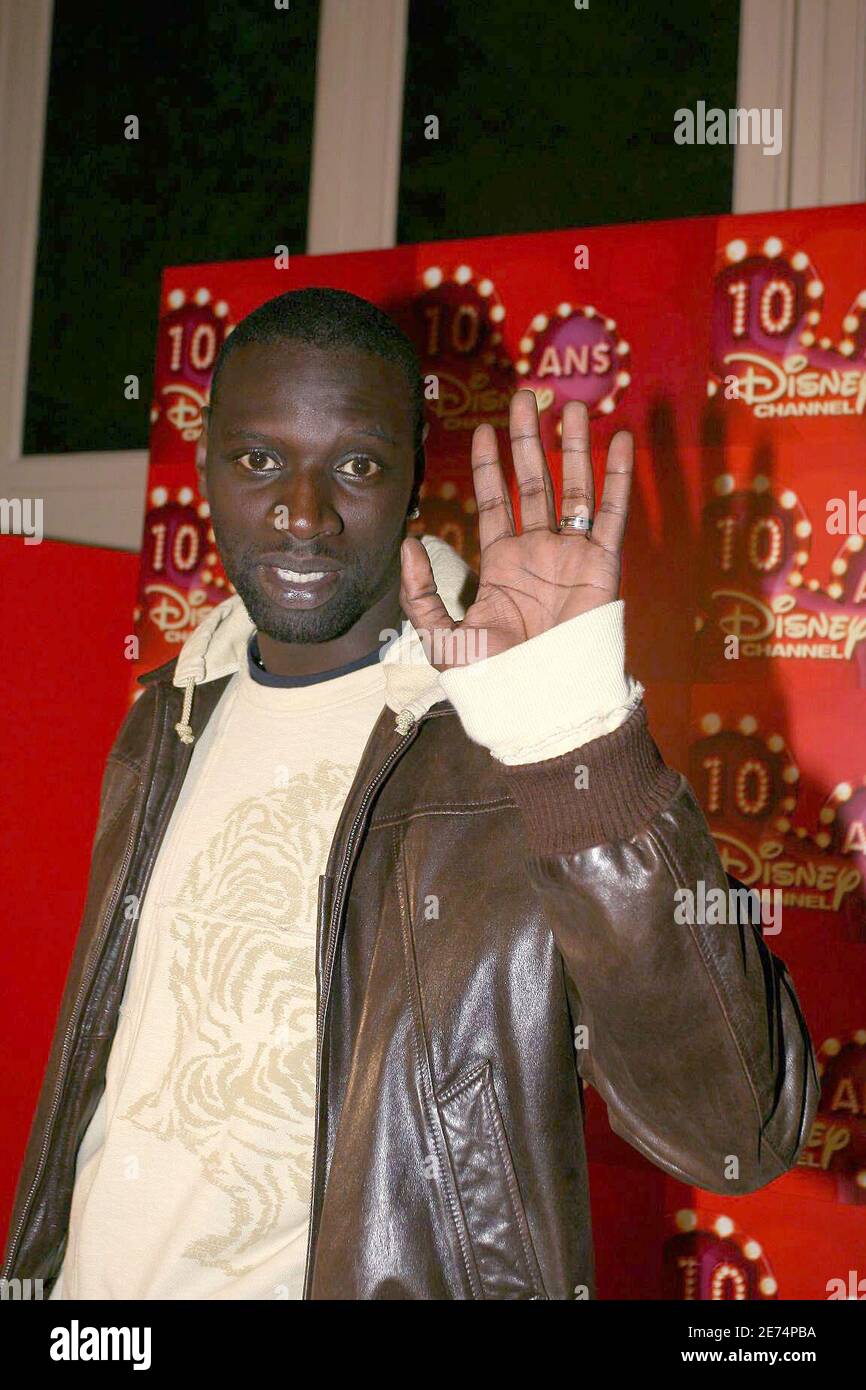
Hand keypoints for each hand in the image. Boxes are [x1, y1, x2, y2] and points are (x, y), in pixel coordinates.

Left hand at [399, 388, 633, 670]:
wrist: (540, 701)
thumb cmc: (493, 679)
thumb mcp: (442, 637)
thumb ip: (420, 593)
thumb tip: (411, 541)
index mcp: (502, 565)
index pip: (495, 503)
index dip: (488, 467)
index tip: (482, 431)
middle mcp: (538, 552)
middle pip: (534, 482)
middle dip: (529, 440)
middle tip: (526, 397)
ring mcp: (572, 555)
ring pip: (574, 489)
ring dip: (573, 447)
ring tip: (572, 405)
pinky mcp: (603, 564)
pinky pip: (612, 513)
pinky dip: (617, 477)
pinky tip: (616, 441)